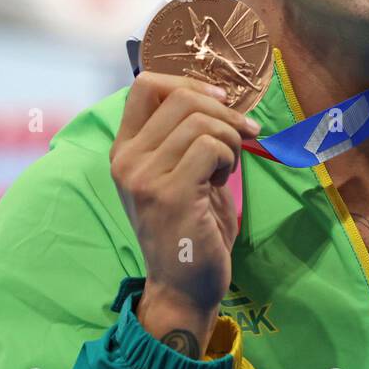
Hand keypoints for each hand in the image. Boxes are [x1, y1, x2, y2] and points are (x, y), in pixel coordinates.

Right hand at [109, 72, 259, 353]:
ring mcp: (143, 176)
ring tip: (226, 169)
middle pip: (181, 97)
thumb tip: (220, 94)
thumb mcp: (181, 172)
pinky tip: (222, 181)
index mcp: (125, 149)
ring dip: (230, 140)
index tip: (221, 100)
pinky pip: (211, 147)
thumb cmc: (190, 227)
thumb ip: (185, 135)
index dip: (189, 82)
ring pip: (201, 121)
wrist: (184, 286)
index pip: (145, 85)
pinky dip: (229, 158)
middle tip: (243, 137)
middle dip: (224, 113)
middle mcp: (126, 159)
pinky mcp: (169, 193)